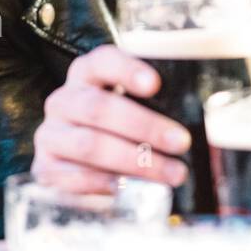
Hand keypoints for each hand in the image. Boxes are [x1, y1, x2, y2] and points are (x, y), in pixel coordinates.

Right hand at [32, 44, 191, 193]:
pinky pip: (73, 177)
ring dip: (134, 161)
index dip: (127, 71)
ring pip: (90, 144)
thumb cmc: (123, 127)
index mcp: (87, 74)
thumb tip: (205, 114)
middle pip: (100, 109)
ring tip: (171, 173)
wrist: (79, 162)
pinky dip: (104, 183)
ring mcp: (50, 134)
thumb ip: (160, 102)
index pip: (103, 62)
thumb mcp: (138, 106)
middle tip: (181, 142)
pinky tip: (130, 188)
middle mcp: (64, 100)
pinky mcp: (45, 168)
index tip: (155, 85)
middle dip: (145, 127)